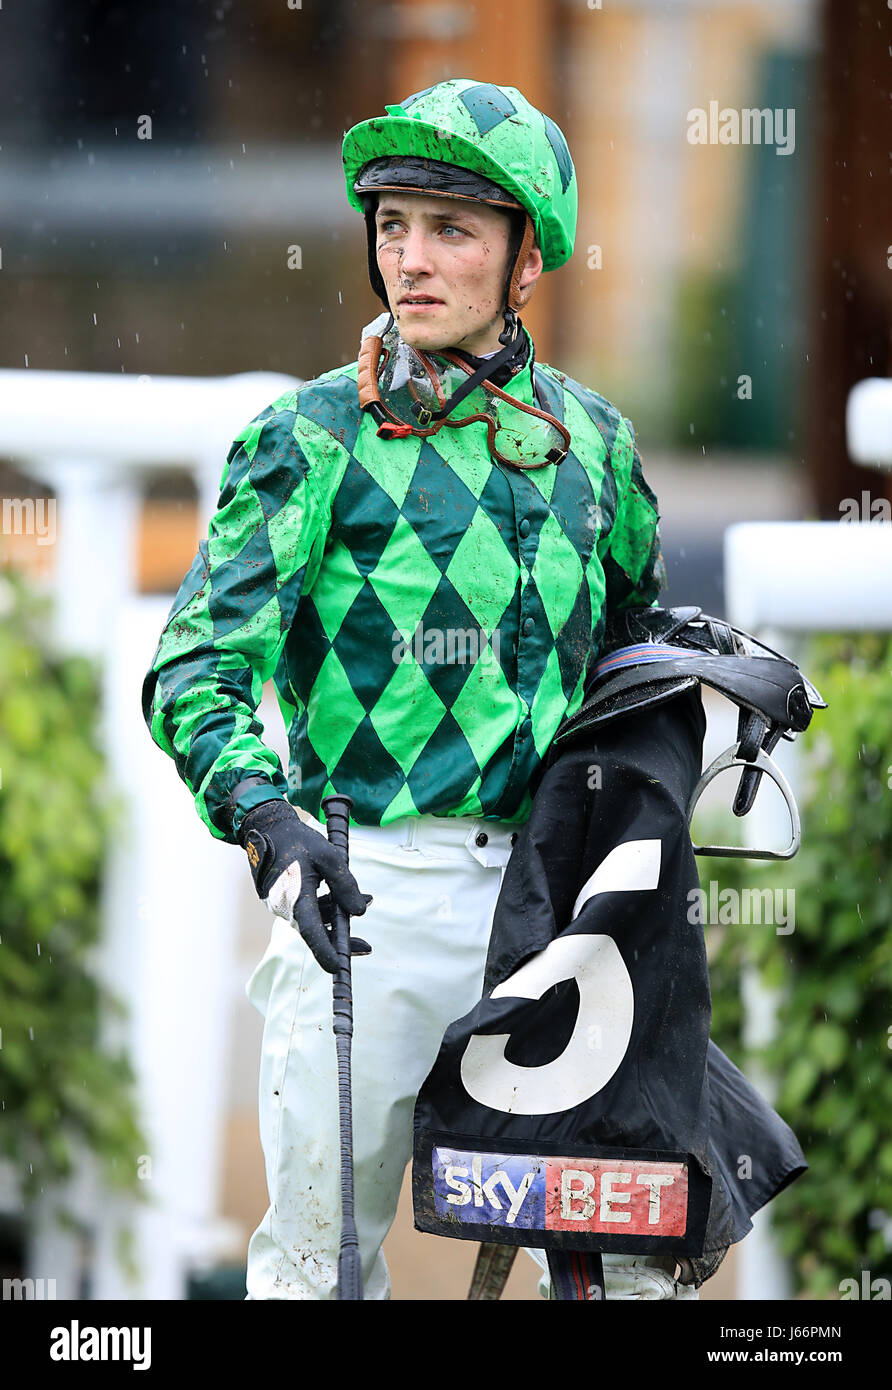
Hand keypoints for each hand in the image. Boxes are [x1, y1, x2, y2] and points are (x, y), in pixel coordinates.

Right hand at [238, 799, 371, 971]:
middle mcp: (285, 906)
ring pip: (314, 918)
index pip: (312, 931)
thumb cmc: (298, 841)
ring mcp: (282, 905)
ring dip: (338, 915)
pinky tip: (346, 897)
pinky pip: (308, 910)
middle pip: (317, 929)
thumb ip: (344, 884)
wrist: (269, 829)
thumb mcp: (329, 856)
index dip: (326, 951)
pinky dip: (327, 906)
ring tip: (367, 899)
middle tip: (367, 947)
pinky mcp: (284, 900)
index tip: (339, 967)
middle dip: (342, 935)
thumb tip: (359, 911)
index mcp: (295, 896)